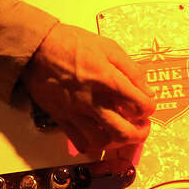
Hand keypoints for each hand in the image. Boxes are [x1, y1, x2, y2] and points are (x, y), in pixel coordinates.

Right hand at [20, 23, 155, 155]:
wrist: (39, 48)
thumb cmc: (72, 43)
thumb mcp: (109, 47)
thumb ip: (131, 69)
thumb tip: (146, 88)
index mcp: (109, 81)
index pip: (140, 105)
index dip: (149, 107)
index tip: (148, 104)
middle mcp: (94, 101)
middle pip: (124, 132)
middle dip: (139, 134)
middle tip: (142, 127)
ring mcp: (76, 113)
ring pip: (102, 142)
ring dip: (116, 142)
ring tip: (121, 132)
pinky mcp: (62, 119)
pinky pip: (79, 142)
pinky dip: (93, 144)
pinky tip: (99, 135)